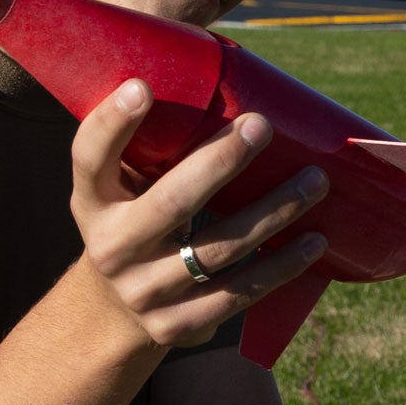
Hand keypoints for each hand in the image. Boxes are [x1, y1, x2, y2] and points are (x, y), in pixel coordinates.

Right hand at [70, 81, 327, 350]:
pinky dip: (281, 266)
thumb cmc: (138, 220)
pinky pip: (239, 292)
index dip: (112, 124)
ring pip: (219, 248)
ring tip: (315, 181)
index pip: (90, 158)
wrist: (118, 309)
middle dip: (220, 163)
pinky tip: (314, 242)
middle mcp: (111, 247)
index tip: (142, 86)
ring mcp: (144, 291)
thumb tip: (229, 80)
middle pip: (172, 203)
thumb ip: (155, 149)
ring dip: (274, 211)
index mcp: (93, 201)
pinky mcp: (178, 324)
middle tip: (261, 126)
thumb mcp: (125, 188)